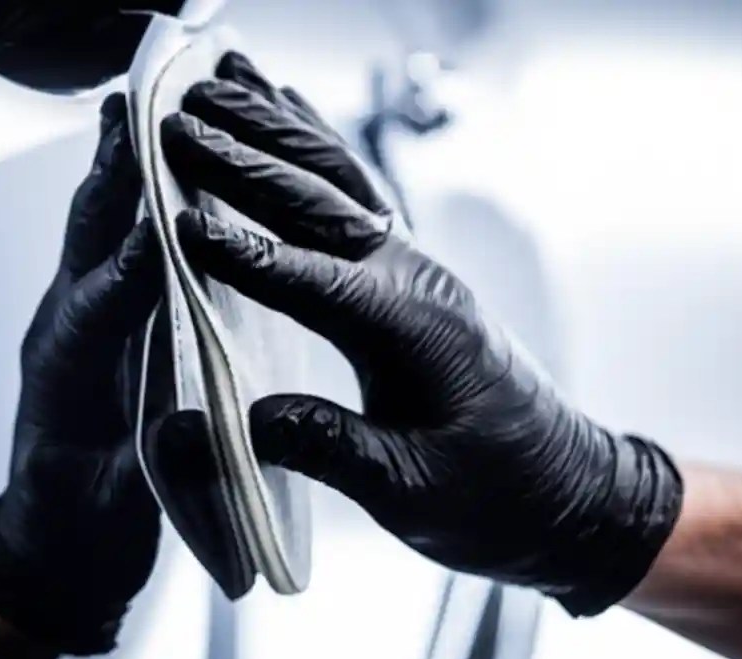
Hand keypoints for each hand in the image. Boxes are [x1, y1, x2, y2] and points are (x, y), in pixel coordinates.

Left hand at [0, 96, 202, 654]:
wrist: (50, 551)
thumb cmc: (77, 533)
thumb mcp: (112, 512)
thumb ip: (151, 465)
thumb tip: (190, 423)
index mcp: (65, 376)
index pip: (99, 308)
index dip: (132, 266)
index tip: (162, 220)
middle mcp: (67, 332)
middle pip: (87, 241)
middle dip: (109, 178)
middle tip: (132, 109)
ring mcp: (82, 322)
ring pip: (96, 234)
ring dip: (116, 172)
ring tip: (140, 106)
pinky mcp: (103, 325)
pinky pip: (117, 251)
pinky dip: (136, 203)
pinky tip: (165, 166)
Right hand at [163, 54, 683, 615]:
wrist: (564, 487)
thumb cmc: (493, 493)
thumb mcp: (409, 492)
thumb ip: (330, 450)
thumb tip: (248, 419)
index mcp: (411, 329)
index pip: (313, 280)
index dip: (246, 255)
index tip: (182, 225)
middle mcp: (412, 278)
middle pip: (318, 202)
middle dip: (245, 160)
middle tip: (176, 124)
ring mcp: (413, 264)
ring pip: (336, 177)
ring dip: (275, 128)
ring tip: (218, 82)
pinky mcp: (407, 269)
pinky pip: (352, 189)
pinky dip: (313, 142)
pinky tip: (284, 105)